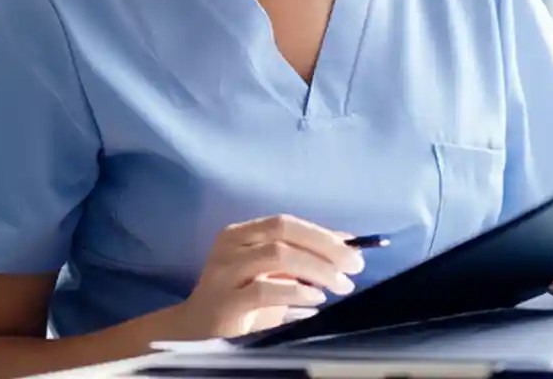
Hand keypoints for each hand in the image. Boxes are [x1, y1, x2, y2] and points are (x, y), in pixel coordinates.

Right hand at [172, 214, 365, 338]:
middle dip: (325, 248)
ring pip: (276, 255)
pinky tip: (315, 300)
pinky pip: (265, 289)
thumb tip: (347, 242)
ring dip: (317, 269)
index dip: (322, 234)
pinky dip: (296, 292)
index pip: (286, 223)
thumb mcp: (271, 274)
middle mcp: (230, 244)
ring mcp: (224, 271)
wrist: (197, 330)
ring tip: (340, 285)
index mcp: (241, 233)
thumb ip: (301, 256)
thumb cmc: (241, 300)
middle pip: (283, 233)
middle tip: (354, 268)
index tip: (355, 251)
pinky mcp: (225, 301)